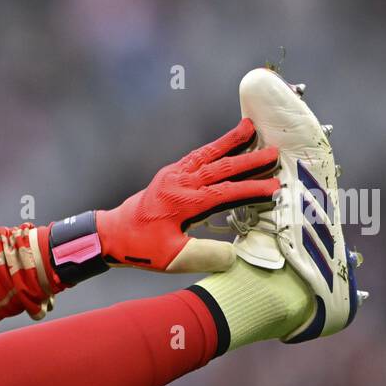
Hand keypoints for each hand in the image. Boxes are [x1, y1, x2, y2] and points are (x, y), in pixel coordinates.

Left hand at [96, 118, 279, 272]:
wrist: (112, 234)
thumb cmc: (140, 247)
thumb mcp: (173, 258)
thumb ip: (204, 256)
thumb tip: (233, 255)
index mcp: (184, 201)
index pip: (225, 192)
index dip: (251, 189)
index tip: (274, 187)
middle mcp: (180, 182)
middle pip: (220, 167)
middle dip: (249, 160)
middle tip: (274, 152)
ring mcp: (172, 175)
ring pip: (206, 154)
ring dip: (229, 141)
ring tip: (249, 127)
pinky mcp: (167, 175)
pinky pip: (194, 157)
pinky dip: (211, 148)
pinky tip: (222, 145)